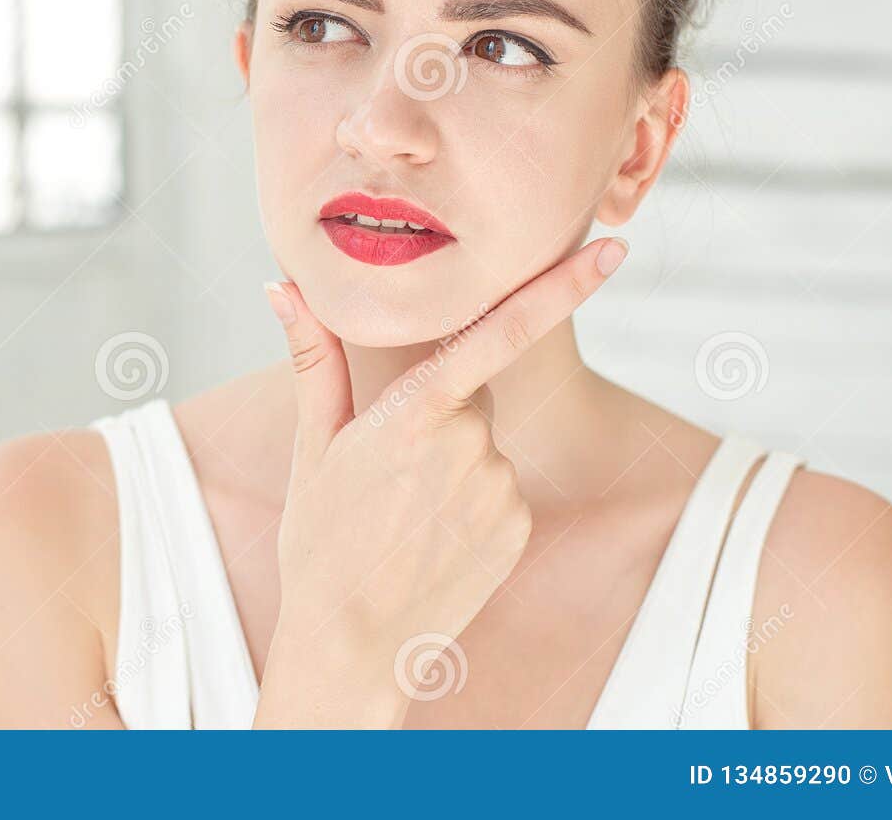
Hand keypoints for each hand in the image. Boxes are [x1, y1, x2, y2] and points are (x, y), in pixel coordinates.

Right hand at [251, 236, 628, 726]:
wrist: (349, 642)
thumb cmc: (319, 540)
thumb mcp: (310, 445)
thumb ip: (312, 358)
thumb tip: (280, 286)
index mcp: (415, 412)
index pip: (500, 331)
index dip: (561, 285)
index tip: (611, 249)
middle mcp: (469, 444)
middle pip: (473, 396)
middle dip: (442, 414)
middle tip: (390, 469)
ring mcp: (498, 489)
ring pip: (486, 446)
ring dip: (455, 463)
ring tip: (406, 514)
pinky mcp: (517, 527)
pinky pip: (502, 490)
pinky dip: (474, 504)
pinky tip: (433, 537)